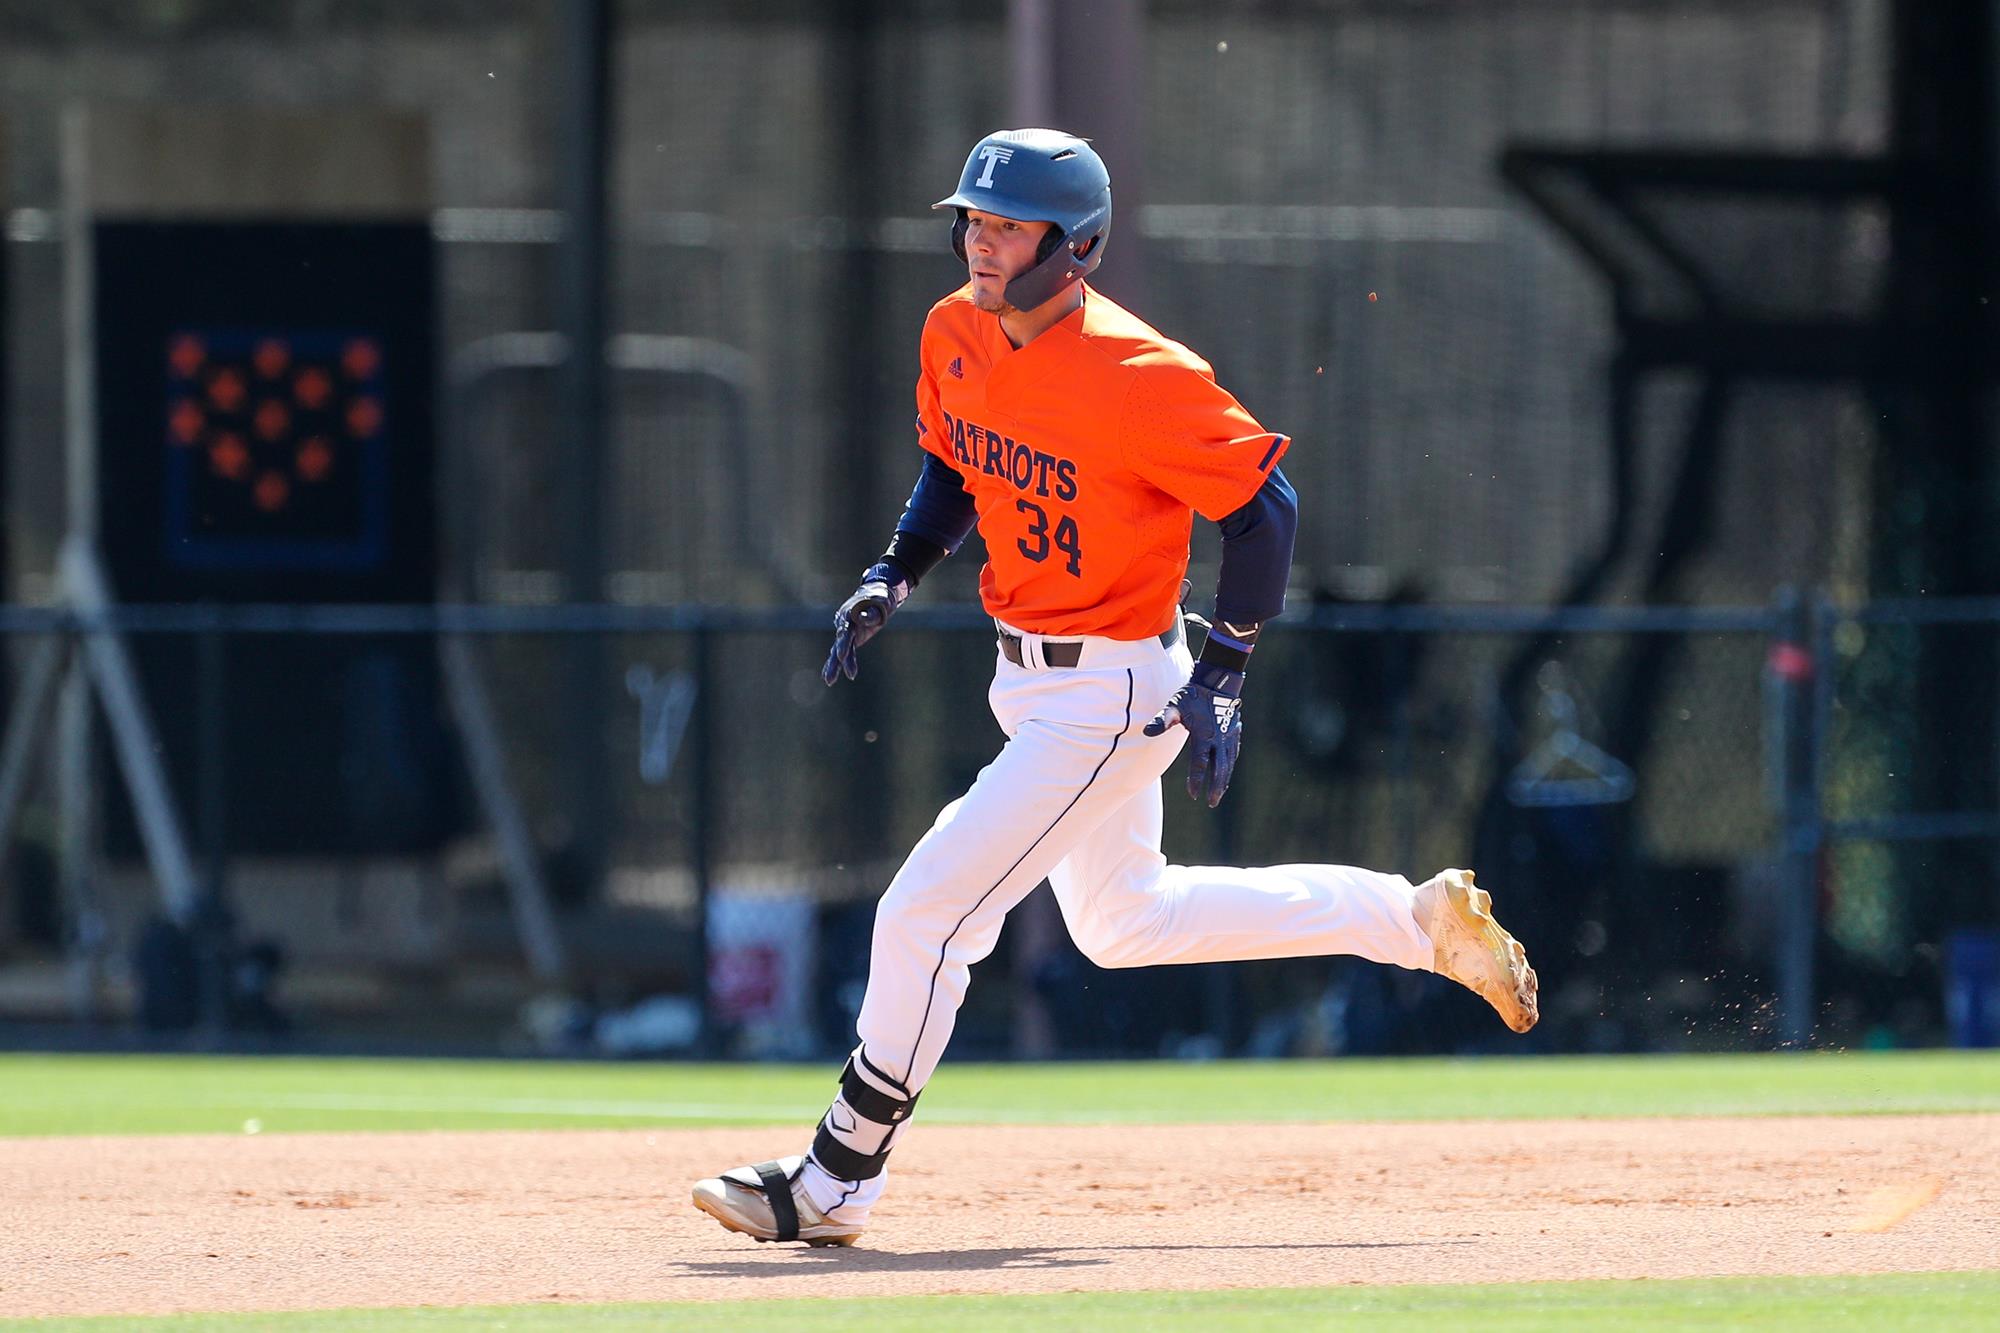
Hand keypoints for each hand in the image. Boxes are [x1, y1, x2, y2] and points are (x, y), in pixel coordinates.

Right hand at [822, 563, 910, 684]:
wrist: (875, 594)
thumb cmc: (879, 597)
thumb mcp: (880, 602)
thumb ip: (872, 612)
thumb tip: (863, 618)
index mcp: (850, 613)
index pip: (846, 629)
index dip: (843, 643)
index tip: (842, 656)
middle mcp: (844, 623)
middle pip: (840, 642)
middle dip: (838, 657)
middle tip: (835, 671)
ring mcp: (845, 632)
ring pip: (838, 650)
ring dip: (834, 666)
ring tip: (829, 681)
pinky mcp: (849, 639)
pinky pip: (843, 653)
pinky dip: (838, 665)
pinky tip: (829, 677)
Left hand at [1142, 662, 1244, 806]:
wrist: (1217, 681)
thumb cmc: (1192, 694)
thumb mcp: (1175, 706)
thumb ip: (1162, 720)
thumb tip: (1147, 732)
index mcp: (1204, 736)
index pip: (1200, 764)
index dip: (1196, 781)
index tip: (1193, 794)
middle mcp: (1219, 739)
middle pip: (1219, 768)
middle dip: (1216, 787)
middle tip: (1212, 803)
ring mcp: (1229, 736)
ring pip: (1229, 762)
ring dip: (1225, 779)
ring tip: (1220, 793)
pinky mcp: (1234, 731)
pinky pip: (1233, 753)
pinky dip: (1230, 765)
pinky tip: (1227, 772)